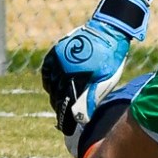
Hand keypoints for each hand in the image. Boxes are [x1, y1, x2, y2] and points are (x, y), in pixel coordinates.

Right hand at [40, 0, 148, 135]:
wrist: (109, 30)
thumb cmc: (111, 59)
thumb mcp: (106, 81)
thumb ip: (93, 97)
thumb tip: (83, 117)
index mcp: (79, 79)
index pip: (67, 105)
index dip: (66, 119)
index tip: (65, 128)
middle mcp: (65, 70)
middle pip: (57, 97)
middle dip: (61, 108)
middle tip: (64, 117)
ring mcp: (59, 60)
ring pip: (50, 85)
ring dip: (55, 95)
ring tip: (60, 102)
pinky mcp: (56, 52)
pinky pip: (47, 71)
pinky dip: (49, 81)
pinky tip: (53, 86)